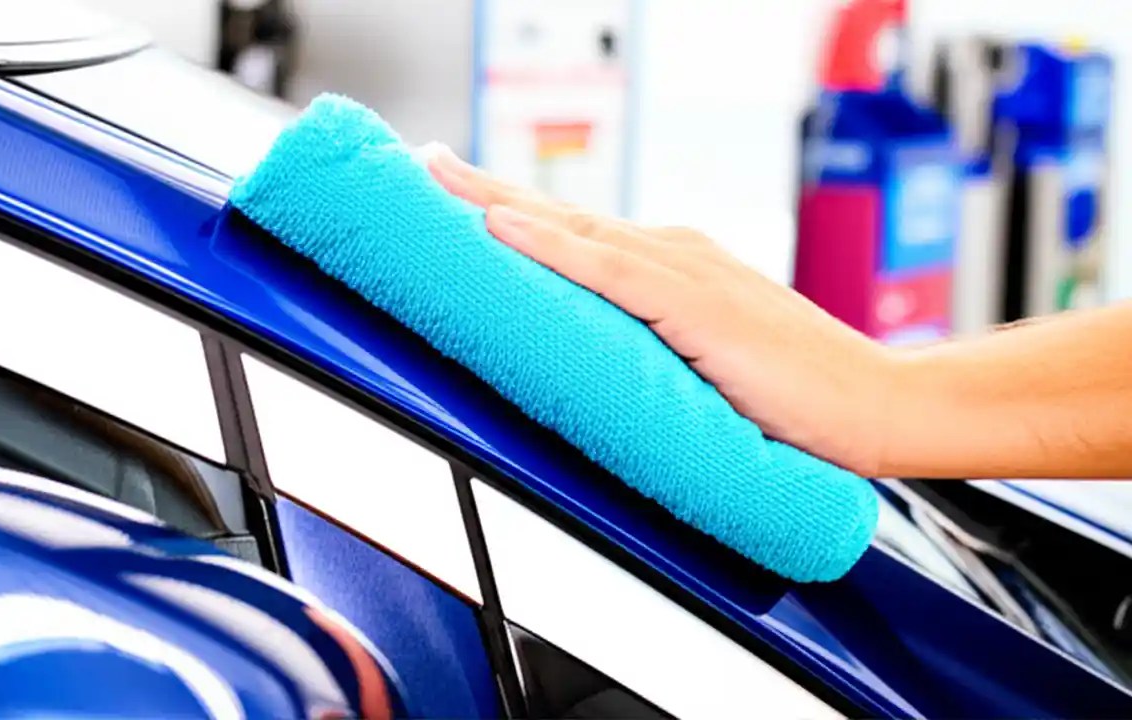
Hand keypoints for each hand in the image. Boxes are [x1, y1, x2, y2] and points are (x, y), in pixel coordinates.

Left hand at [427, 148, 898, 476]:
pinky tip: (501, 227)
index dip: (515, 213)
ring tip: (438, 176)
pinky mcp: (699, 305)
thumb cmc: (799, 394)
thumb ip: (655, 352)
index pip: (579, 234)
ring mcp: (688, 273)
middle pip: (564, 215)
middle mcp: (677, 254)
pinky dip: (552, 246)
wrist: (876, 406)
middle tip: (425, 163)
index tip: (459, 199)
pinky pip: (609, 270)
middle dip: (487, 189)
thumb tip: (601, 367)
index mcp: (676, 268)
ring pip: (575, 228)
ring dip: (500, 201)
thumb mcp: (707, 365)